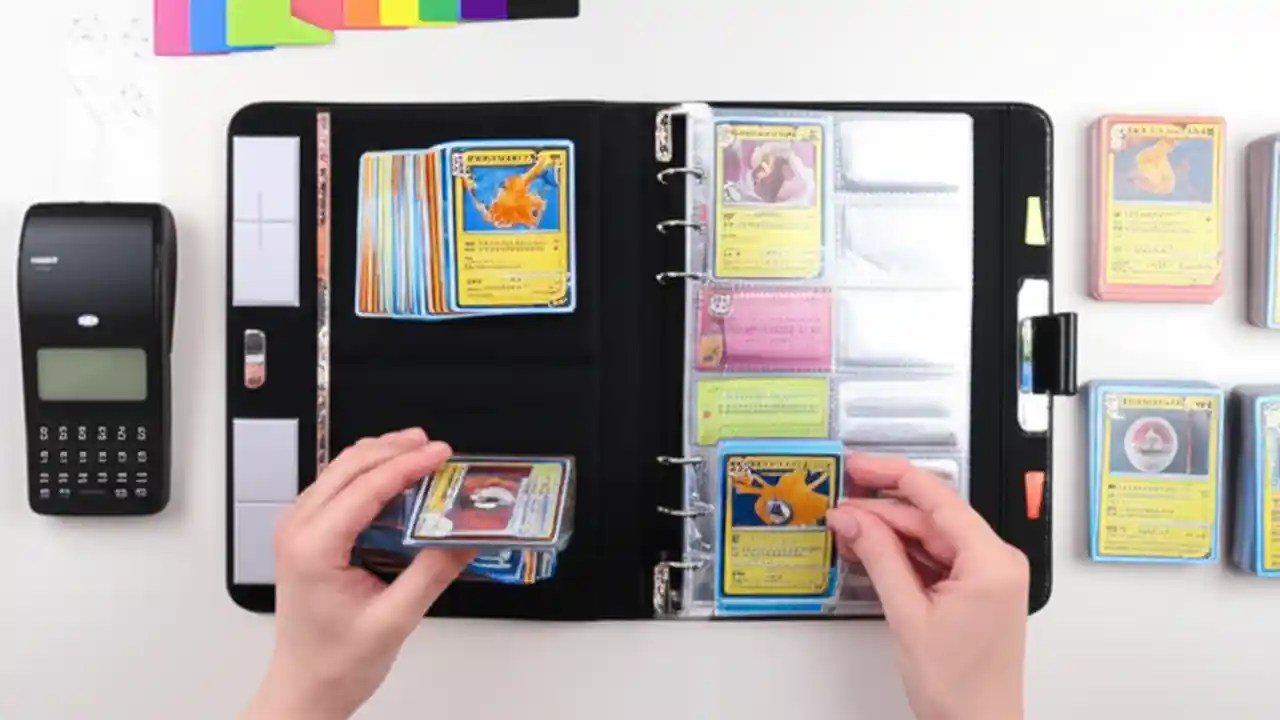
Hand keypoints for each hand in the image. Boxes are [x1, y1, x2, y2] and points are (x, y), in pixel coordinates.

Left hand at [244, 428, 474, 719]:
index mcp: (313, 548)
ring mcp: (299, 528)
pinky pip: (338, 488)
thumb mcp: (394, 620)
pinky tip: (399, 479)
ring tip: (422, 455)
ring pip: (342, 470)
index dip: (408, 465)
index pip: (366, 488)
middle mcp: (298, 530)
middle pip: (350, 466)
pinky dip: (371, 475)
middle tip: (437, 448)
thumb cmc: (334, 662)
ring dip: (383, 457)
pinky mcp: (308, 533)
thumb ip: (432, 573)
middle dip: (396, 449)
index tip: (441, 454)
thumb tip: (465, 537)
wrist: (305, 686)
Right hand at [827, 454, 1028, 719]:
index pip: (937, 497)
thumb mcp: (908, 615)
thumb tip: (854, 518)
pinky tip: (873, 551)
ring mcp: (988, 575)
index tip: (860, 466)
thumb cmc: (959, 688)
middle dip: (882, 510)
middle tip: (841, 508)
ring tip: (849, 531)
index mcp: (991, 562)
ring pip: (931, 535)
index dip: (892, 475)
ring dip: (890, 532)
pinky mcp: (976, 588)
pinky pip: (936, 556)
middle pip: (931, 516)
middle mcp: (997, 562)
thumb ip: (879, 557)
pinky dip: (903, 553)